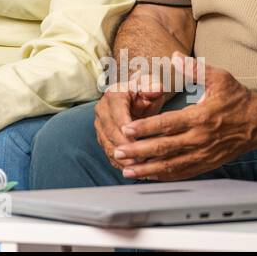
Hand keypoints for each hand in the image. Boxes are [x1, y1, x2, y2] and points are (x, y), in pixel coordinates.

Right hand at [94, 55, 177, 169]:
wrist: (135, 96)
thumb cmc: (144, 91)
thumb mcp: (150, 85)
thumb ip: (153, 87)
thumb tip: (156, 88)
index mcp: (114, 95)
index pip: (118, 114)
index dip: (127, 129)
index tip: (139, 142)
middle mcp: (102, 110)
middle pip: (111, 133)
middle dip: (126, 148)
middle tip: (142, 159)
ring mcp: (100, 125)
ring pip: (108, 145)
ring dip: (122, 159)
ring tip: (138, 169)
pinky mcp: (103, 137)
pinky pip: (108, 152)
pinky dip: (120, 163)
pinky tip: (132, 170)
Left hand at [113, 56, 256, 180]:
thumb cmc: (238, 98)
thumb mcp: (219, 77)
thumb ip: (195, 68)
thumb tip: (174, 56)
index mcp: (201, 117)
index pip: (168, 124)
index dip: (146, 128)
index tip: (127, 130)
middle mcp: (201, 139)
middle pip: (165, 148)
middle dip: (139, 151)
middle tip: (118, 152)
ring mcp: (204, 154)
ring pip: (172, 165)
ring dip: (148, 169)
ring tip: (128, 170)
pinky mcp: (208, 163)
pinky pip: (183, 173)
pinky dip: (165, 177)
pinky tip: (149, 177)